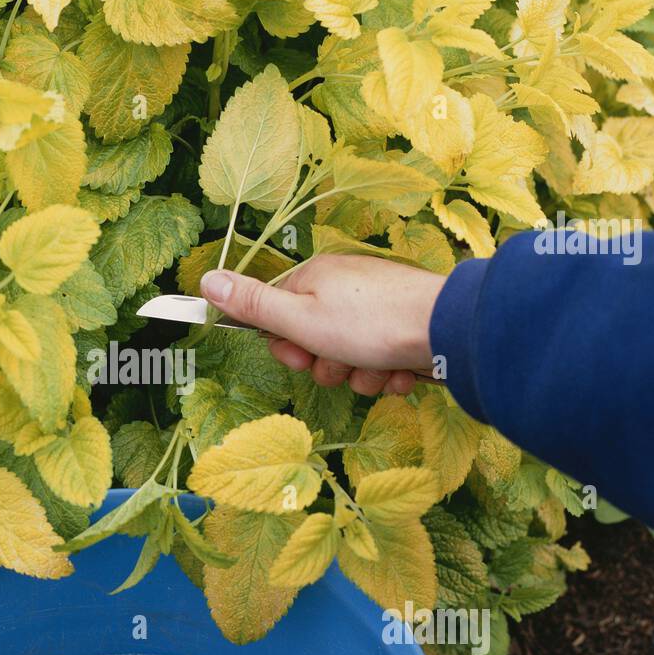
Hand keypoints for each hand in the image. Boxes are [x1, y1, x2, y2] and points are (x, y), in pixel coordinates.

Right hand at [200, 255, 447, 396]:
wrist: (448, 330)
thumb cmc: (370, 324)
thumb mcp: (300, 318)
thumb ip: (253, 305)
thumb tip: (206, 280)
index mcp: (316, 279)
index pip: (278, 316)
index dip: (287, 345)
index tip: (301, 354)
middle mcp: (346, 288)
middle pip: (315, 341)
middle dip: (329, 364)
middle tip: (344, 362)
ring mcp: (378, 309)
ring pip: (350, 359)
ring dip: (362, 375)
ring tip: (380, 368)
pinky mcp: (405, 330)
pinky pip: (382, 362)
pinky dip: (389, 374)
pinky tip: (403, 372)